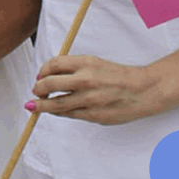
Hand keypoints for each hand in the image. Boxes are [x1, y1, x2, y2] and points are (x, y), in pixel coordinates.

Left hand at [29, 55, 161, 124]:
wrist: (144, 90)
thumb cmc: (118, 76)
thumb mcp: (95, 63)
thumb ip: (73, 68)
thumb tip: (48, 76)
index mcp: (86, 63)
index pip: (53, 64)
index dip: (42, 70)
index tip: (40, 75)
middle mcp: (86, 80)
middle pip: (49, 84)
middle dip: (38, 88)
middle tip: (36, 91)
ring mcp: (90, 99)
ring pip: (56, 104)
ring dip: (41, 105)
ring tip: (34, 105)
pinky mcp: (94, 115)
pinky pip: (69, 115)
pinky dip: (58, 112)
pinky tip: (55, 111)